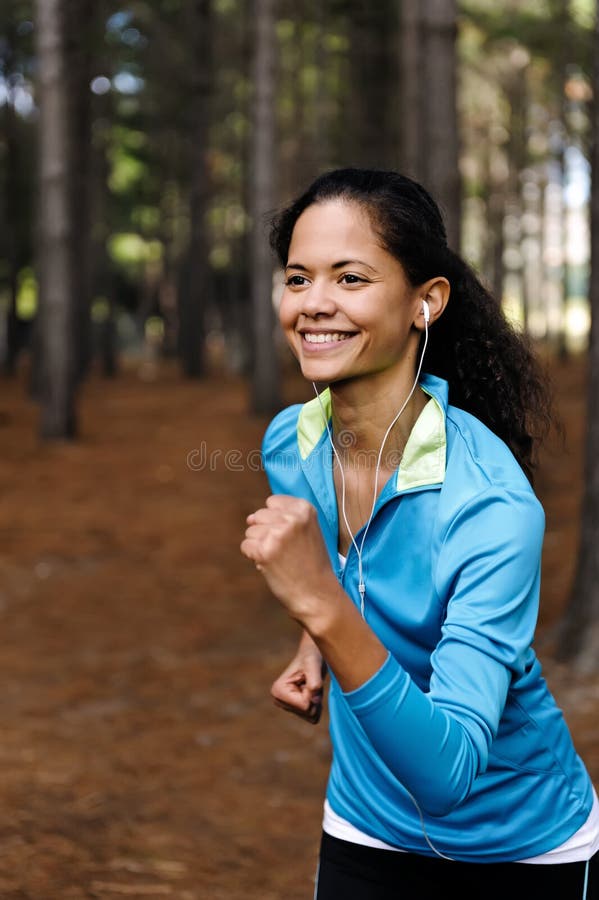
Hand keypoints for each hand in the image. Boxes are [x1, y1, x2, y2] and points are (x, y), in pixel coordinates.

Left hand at [241, 495, 338, 620]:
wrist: (318, 595)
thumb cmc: (311, 564)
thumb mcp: (306, 530)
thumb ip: (281, 518)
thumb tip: (249, 518)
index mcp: (304, 508)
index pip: (273, 502)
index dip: (277, 521)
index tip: (292, 537)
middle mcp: (291, 518)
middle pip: (260, 516)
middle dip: (267, 533)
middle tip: (287, 551)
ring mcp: (277, 534)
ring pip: (251, 531)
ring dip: (260, 545)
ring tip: (281, 558)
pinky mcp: (264, 551)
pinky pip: (246, 546)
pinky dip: (254, 557)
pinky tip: (271, 565)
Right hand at [271, 634, 327, 723]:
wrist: (311, 656)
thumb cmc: (310, 657)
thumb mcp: (313, 665)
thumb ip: (314, 683)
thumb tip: (315, 701)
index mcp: (278, 690)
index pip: (303, 705)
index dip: (312, 692)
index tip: (307, 679)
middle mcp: (279, 701)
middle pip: (307, 712)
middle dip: (314, 697)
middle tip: (311, 681)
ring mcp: (287, 707)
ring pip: (311, 716)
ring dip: (316, 700)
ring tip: (311, 685)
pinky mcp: (296, 710)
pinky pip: (313, 718)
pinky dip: (317, 705)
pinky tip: (312, 692)